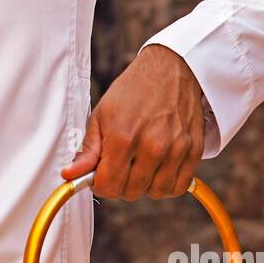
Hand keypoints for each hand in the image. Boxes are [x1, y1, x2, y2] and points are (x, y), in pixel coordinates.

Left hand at [60, 44, 205, 199]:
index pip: (108, 186)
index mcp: (123, 137)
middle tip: (120, 166)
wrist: (170, 69)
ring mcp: (176, 150)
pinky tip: (158, 169)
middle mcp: (152, 147)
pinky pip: (178, 186)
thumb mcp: (101, 115)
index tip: (100, 176)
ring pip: (155, 193)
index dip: (100, 185)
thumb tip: (69, 175)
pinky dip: (166, 184)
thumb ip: (88, 150)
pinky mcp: (194, 151)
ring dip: (144, 185)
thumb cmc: (133, 91)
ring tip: (140, 165)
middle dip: (120, 184)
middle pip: (131, 192)